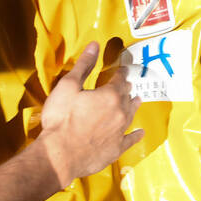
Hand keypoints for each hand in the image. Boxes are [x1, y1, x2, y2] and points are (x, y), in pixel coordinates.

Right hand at [36, 42, 142, 187]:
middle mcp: (120, 112)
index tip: (123, 68)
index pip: (119, 79)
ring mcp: (120, 132)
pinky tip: (140, 133)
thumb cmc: (61, 119)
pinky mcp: (116, 149)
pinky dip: (136, 135)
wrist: (60, 154)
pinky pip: (130, 140)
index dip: (121, 72)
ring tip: (138, 100)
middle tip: (127, 84)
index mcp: (110, 95)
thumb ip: (83, 66)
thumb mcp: (68, 87)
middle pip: (126, 97)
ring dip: (133, 106)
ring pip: (131, 115)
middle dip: (126, 89)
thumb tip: (94, 45)